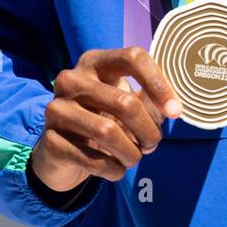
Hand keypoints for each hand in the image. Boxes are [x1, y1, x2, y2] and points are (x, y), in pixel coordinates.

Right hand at [31, 46, 181, 192]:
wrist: (61, 154)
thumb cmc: (102, 120)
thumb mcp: (126, 104)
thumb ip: (150, 100)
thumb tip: (172, 108)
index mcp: (94, 62)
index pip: (132, 57)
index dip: (158, 83)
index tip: (175, 111)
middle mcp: (71, 79)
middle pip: (125, 102)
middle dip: (148, 130)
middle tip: (152, 144)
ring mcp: (57, 109)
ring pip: (109, 132)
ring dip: (132, 153)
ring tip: (134, 158)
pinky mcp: (50, 141)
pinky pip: (94, 160)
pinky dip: (114, 169)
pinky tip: (116, 168)